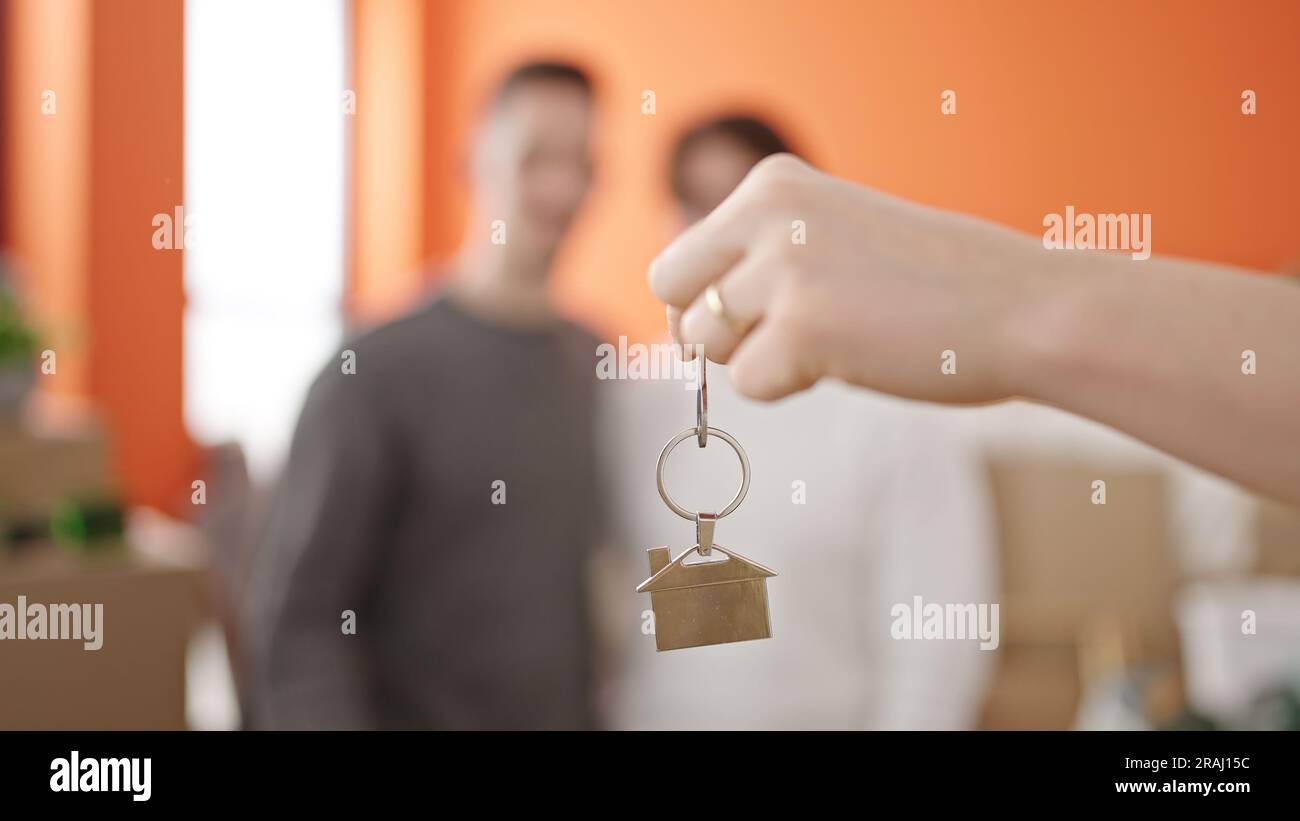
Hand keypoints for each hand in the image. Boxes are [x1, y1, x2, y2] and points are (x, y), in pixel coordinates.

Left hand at [649, 154, 1068, 402]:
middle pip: (670, 294)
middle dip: (712, 330)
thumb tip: (681, 320)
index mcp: (772, 184)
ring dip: (756, 358)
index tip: (763, 315)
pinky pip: (747, 384)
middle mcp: (767, 215)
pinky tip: (850, 359)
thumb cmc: (933, 283)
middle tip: (782, 337)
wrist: (1022, 307)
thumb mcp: (831, 236)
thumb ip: (762, 257)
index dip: (707, 301)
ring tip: (832, 340)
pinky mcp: (801, 328)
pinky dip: (789, 387)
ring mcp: (782, 269)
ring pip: (703, 342)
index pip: (678, 258)